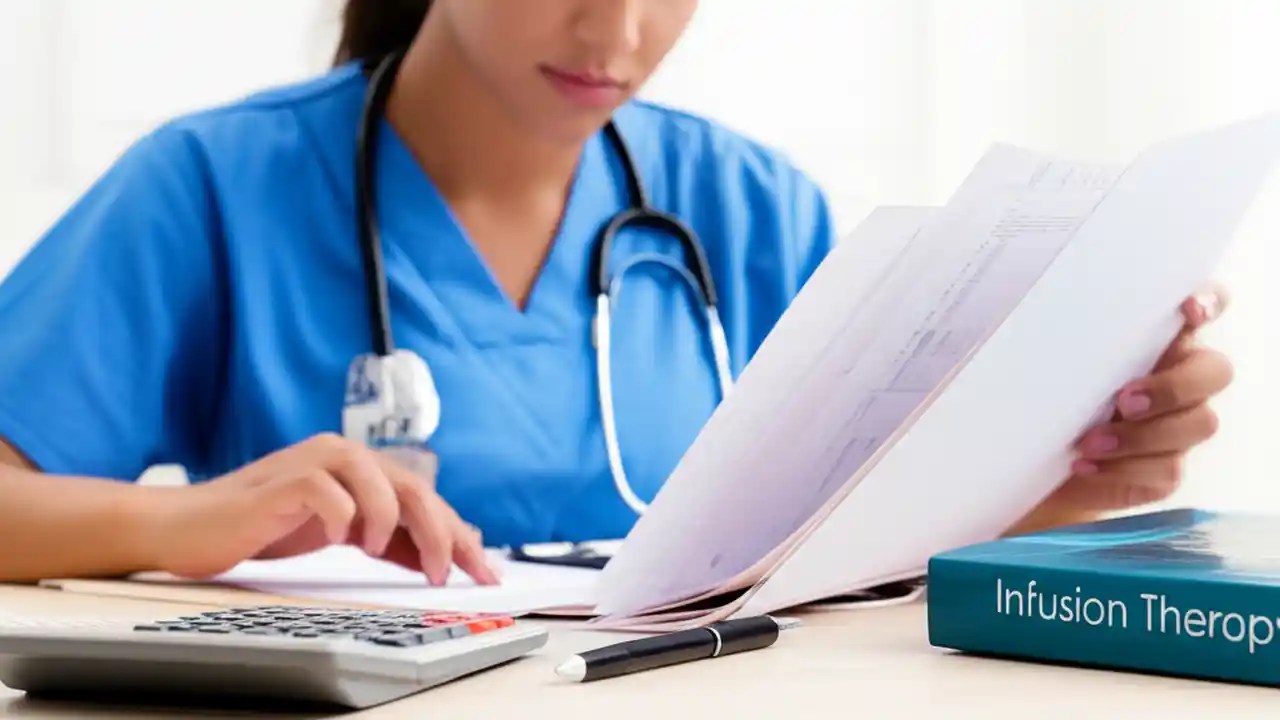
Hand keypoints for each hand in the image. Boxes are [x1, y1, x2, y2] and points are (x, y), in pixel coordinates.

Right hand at [147, 433, 497, 585]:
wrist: (190, 527)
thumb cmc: (264, 528)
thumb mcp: (339, 534)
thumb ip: (385, 538)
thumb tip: (435, 557)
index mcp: (361, 469)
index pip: (424, 498)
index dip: (457, 534)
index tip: (483, 570)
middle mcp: (344, 456)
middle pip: (414, 489)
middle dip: (442, 533)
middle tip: (452, 572)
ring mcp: (315, 462)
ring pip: (381, 481)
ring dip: (395, 521)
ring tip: (384, 552)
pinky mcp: (285, 480)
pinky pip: (330, 491)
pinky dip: (345, 516)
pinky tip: (342, 537)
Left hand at [1017, 286, 1233, 530]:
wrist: (1031, 464)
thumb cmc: (1040, 398)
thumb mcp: (1042, 361)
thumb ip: (1059, 336)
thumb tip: (1032, 311)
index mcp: (1156, 338)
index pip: (1207, 304)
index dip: (1211, 300)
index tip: (1189, 309)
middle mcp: (1178, 376)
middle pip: (1215, 371)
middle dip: (1174, 386)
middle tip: (1124, 401)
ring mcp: (1178, 424)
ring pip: (1198, 423)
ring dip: (1142, 435)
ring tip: (1088, 443)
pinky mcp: (1165, 469)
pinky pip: (1166, 470)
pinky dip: (1123, 469)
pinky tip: (1085, 465)